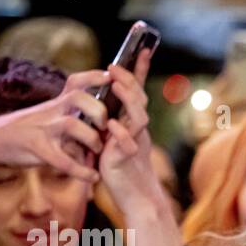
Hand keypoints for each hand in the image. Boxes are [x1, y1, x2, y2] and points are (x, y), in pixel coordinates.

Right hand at [0, 69, 109, 193]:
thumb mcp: (48, 114)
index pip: (75, 82)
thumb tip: (101, 117)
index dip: (93, 76)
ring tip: (98, 151)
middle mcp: (51, 112)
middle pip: (78, 98)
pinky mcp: (37, 149)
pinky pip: (62, 160)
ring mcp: (43, 129)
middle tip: (106, 125)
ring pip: (71, 125)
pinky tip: (93, 177)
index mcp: (57, 103)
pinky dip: (80, 171)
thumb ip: (71, 114)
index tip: (111, 74)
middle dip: (98, 111)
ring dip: (91, 139)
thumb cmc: (28, 129)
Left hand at [96, 48, 182, 245]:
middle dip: (129, 80)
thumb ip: (112, 124)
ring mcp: (133, 144)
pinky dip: (119, 134)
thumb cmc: (123, 173)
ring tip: (116, 85)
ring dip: (127, 100)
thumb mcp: (115, 142)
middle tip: (116, 66)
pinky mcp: (124, 161)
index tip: (141, 46)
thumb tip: (104, 105)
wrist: (137, 200)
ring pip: (137, 118)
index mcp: (132, 124)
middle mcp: (136, 131)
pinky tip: (111, 126)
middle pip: (139, 99)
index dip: (139, 69)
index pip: (137, 91)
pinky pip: (125, 144)